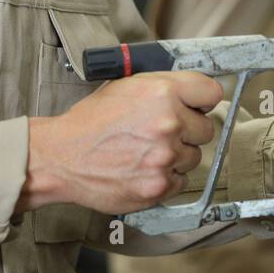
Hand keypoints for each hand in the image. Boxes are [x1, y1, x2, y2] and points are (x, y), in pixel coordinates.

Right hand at [15, 72, 221, 214]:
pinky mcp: (159, 185)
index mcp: (162, 92)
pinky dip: (166, 177)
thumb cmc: (90, 122)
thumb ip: (163, 87)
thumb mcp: (126, 87)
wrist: (62, 157)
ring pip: (194, 157)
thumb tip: (194, 94)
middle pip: (206, 129)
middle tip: (162, 132)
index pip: (211, 92)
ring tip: (146, 151)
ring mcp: (165, 157)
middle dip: (188, 130)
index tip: (199, 106)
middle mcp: (169, 123)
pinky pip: (180, 181)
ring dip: (176, 155)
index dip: (203, 100)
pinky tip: (143, 168)